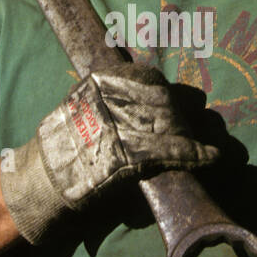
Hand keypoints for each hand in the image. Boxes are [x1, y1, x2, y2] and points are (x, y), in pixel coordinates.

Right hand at [0, 66, 220, 242]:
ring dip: (189, 133)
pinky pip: (173, 149)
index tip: (181, 104)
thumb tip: (150, 100)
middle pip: (166, 98)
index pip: (149, 79)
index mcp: (102, 81)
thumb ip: (113, 100)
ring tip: (200, 143)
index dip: (169, 94)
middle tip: (195, 126)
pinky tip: (213, 156)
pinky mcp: (132, 154)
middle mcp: (115, 98)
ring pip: (173, 121)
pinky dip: (196, 153)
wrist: (43, 177)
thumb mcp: (84, 106)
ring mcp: (124, 125)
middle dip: (183, 113)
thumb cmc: (62, 145)